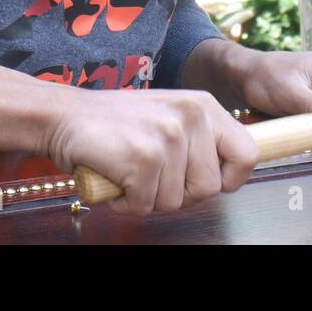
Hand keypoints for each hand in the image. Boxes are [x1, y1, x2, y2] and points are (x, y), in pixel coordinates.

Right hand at [42, 87, 259, 216]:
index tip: (203, 181)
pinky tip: (114, 178)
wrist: (63, 115)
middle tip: (151, 178)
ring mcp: (168, 136)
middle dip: (179, 194)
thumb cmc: (115, 123)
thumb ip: (199, 139)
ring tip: (129, 171)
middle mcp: (191, 116)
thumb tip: (226, 176)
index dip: (230, 179)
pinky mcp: (144, 158)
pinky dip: (126, 202)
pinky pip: (146, 206)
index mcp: (203, 105)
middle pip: (210, 188)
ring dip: (148, 198)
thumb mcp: (169, 116)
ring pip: (176, 201)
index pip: (248, 153)